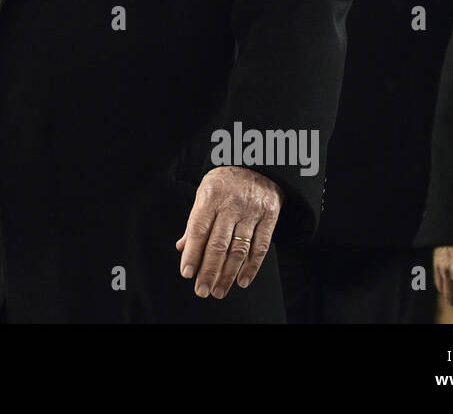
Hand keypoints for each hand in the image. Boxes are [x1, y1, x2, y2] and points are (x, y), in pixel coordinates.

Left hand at [176, 166, 282, 298]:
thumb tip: (182, 247)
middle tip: (201, 290)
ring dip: (228, 274)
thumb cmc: (226, 181)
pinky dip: (252, 267)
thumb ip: (195, 220)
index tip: (187, 273)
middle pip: (218, 243)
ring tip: (218, 290)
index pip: (199, 229)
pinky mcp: (270, 217)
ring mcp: (252, 211)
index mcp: (211, 196)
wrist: (259, 161)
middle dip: (209, 271)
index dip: (192, 253)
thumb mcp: (205, 192)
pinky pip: (261, 246)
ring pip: (239, 249)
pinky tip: (241, 281)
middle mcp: (232, 204)